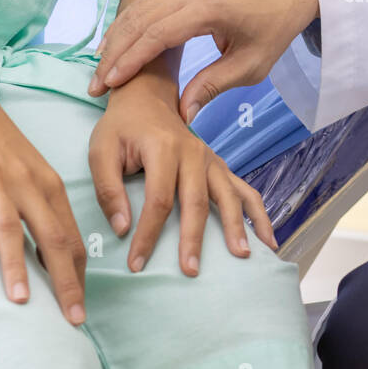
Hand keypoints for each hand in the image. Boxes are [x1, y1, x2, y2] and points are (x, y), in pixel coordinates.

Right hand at [0, 87, 86, 324]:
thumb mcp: (29, 170)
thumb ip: (41, 206)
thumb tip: (50, 252)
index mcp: (48, 184)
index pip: (71, 235)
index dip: (78, 273)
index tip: (81, 306)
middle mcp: (27, 184)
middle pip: (52, 237)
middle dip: (65, 281)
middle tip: (72, 318)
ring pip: (11, 229)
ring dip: (17, 267)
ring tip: (22, 302)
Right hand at [88, 0, 319, 123]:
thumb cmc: (273, 28)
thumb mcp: (251, 65)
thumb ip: (214, 86)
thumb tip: (183, 115)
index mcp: (208, 9)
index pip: (158, 33)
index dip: (131, 59)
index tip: (111, 83)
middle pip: (139, 21)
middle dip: (114, 54)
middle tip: (95, 87)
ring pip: (137, 11)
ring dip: (114, 40)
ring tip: (99, 72)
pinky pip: (145, 7)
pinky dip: (125, 28)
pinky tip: (113, 48)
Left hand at [88, 73, 276, 275]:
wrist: (147, 97)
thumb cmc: (121, 127)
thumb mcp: (100, 151)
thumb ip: (108, 189)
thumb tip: (122, 228)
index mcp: (164, 148)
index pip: (158, 200)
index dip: (148, 234)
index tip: (137, 263)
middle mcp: (194, 153)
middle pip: (197, 202)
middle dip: (193, 239)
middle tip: (190, 271)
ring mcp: (211, 160)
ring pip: (229, 196)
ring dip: (236, 227)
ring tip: (242, 256)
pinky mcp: (219, 167)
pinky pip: (245, 191)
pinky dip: (258, 215)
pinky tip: (267, 239)